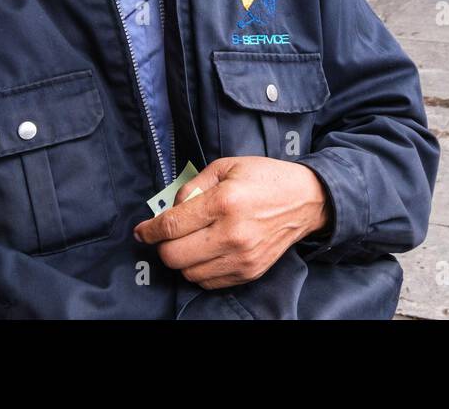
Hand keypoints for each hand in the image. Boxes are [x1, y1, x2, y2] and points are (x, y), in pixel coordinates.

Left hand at [133, 156, 329, 289]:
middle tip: (169, 235)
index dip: (149, 230)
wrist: (306, 200)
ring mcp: (241, 257)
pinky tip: (207, 252)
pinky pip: (208, 282)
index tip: (142, 231)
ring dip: (182, 259)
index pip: (171, 226)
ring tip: (192, 241)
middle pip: (174, 256)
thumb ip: (193, 185)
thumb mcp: (227, 166)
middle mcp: (232, 234)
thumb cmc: (265, 178)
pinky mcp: (249, 272)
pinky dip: (200, 270)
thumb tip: (169, 209)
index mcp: (224, 202)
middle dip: (163, 246)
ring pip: (188, 273)